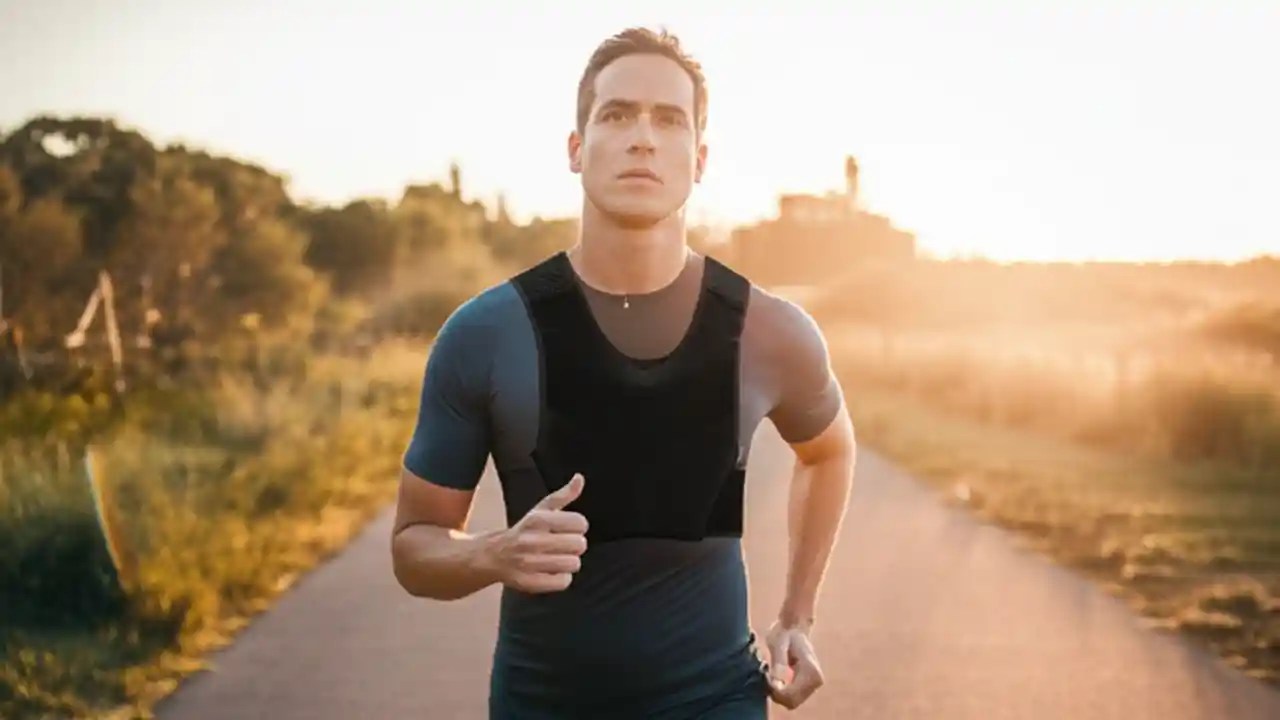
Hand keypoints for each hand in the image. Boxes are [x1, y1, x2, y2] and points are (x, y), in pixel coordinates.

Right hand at [486, 473, 588, 593]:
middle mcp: (532, 540)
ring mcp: (529, 563)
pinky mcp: (529, 583)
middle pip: (579, 544)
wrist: (492, 556)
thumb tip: (579, 478)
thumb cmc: (524, 531)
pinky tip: (551, 571)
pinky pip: (563, 582)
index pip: (580, 522)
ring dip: (569, 561)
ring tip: (557, 557)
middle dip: (575, 544)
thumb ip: (563, 495)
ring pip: (573, 564)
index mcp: (537, 519)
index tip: (569, 528)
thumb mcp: (540, 510)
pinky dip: (561, 578)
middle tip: (562, 544)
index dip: (578, 526)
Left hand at [763, 619, 824, 709]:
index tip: (766, 675)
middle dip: (776, 694)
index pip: (791, 696)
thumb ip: (779, 662)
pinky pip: (792, 697)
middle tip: (766, 674)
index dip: (774, 691)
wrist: (794, 626)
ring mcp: (814, 684)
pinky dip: (781, 691)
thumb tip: (777, 682)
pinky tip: (775, 675)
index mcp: (811, 671)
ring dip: (778, 693)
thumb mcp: (778, 643)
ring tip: (770, 673)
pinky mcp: (809, 685)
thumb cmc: (784, 632)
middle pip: (791, 702)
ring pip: (791, 702)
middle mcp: (817, 680)